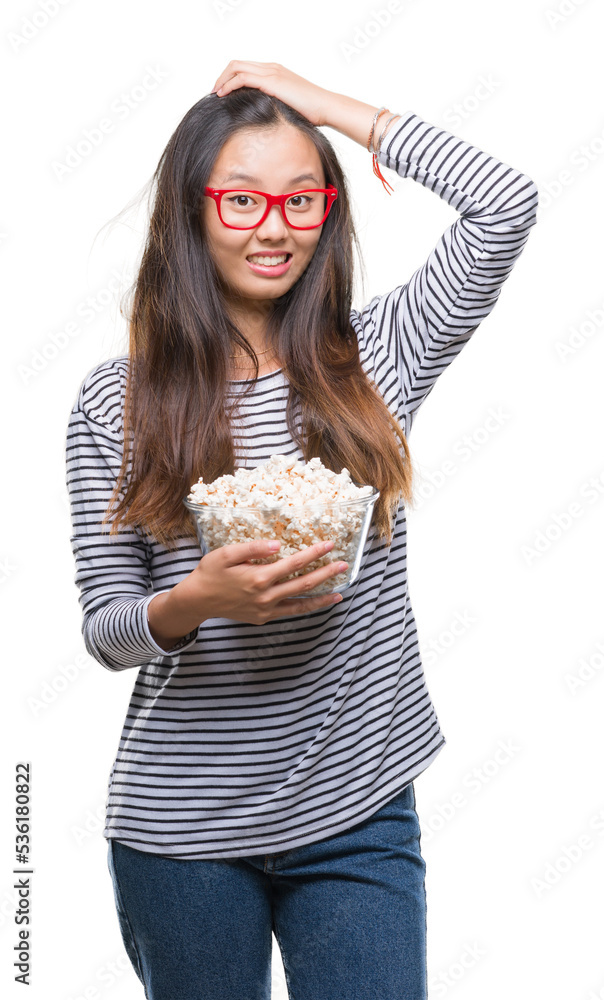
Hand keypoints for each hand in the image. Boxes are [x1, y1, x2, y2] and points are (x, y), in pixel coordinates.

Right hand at [188, 537, 345, 623]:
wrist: (198, 600)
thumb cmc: (210, 573)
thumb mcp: (226, 554)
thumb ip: (253, 548)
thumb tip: (277, 545)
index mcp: (259, 578)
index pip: (294, 563)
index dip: (314, 553)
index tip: (329, 545)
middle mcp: (266, 597)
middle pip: (304, 584)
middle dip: (326, 574)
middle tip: (344, 565)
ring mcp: (266, 610)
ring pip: (301, 605)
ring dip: (321, 598)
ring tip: (339, 593)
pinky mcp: (263, 618)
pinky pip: (289, 612)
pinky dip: (305, 608)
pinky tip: (314, 603)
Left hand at [211, 60, 331, 126]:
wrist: (326, 107)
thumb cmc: (312, 112)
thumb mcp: (288, 106)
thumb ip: (274, 105)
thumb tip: (262, 118)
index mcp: (275, 71)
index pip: (246, 67)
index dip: (230, 77)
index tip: (222, 92)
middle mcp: (271, 68)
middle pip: (237, 64)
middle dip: (222, 77)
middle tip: (215, 92)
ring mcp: (271, 72)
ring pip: (236, 67)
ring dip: (222, 80)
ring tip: (215, 94)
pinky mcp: (271, 81)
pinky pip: (243, 78)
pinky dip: (229, 85)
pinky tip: (223, 95)